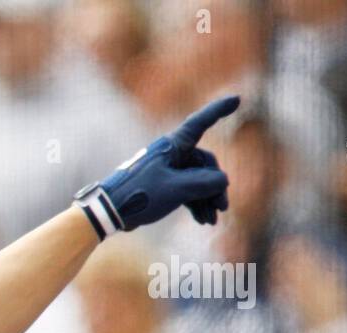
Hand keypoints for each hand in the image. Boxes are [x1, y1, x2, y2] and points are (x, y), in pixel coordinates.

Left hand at [77, 95, 239, 234]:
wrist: (109, 212)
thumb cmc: (140, 194)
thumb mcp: (177, 189)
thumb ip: (204, 183)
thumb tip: (223, 181)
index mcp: (173, 145)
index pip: (201, 123)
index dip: (219, 110)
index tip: (237, 99)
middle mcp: (171, 154)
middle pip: (204, 163)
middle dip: (216, 185)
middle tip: (222, 207)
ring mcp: (167, 170)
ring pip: (197, 180)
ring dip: (207, 199)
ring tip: (212, 219)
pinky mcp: (163, 185)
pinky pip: (186, 190)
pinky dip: (195, 203)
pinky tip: (203, 220)